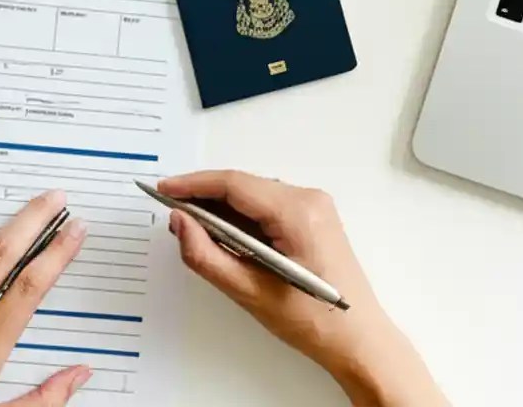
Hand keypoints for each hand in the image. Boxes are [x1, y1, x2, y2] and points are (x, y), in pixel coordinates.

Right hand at [160, 171, 446, 406]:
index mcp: (298, 212)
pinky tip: (223, 235)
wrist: (358, 338)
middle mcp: (310, 200)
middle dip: (204, 197)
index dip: (193, 184)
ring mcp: (315, 208)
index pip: (234, 184)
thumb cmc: (316, 320)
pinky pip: (268, 206)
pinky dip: (242, 217)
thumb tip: (181, 222)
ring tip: (193, 228)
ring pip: (254, 195)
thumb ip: (206, 255)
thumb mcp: (249, 291)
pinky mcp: (313, 219)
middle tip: (173, 213)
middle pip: (243, 185)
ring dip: (222, 208)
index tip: (165, 189)